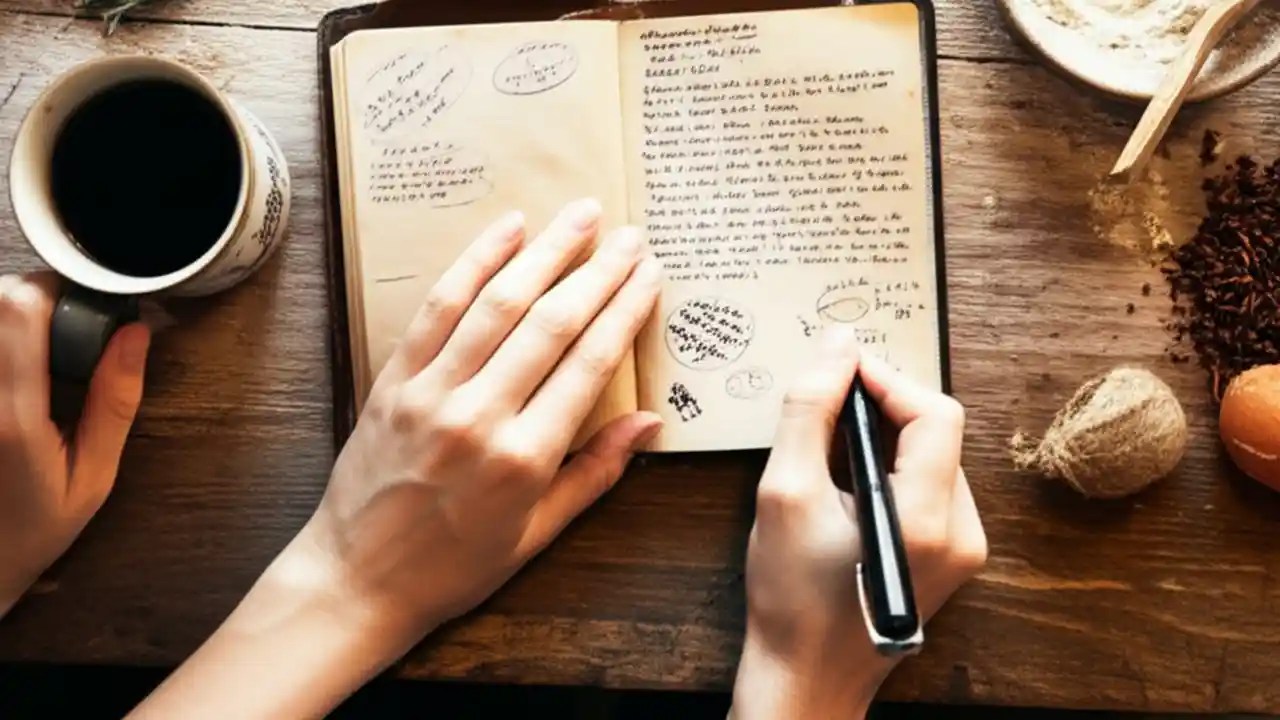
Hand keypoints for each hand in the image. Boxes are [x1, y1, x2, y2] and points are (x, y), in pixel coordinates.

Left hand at [0, 273, 150, 617]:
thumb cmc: (35, 528)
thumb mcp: (94, 476)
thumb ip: (114, 402)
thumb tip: (135, 333)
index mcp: (14, 416)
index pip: (18, 312)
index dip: (54, 288)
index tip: (86, 302)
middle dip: (33, 299)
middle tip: (67, 328)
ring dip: (14, 319)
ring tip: (42, 351)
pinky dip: (4, 343)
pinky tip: (21, 365)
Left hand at [127, 200, 662, 718]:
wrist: (357, 580)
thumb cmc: (453, 567)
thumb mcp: (536, 535)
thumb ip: (595, 472)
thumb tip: (649, 422)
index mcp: (524, 459)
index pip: (588, 365)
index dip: (624, 312)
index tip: (648, 276)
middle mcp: (479, 416)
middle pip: (551, 324)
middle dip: (597, 273)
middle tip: (629, 235)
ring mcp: (431, 393)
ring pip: (498, 304)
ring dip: (544, 253)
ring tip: (579, 216)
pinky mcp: (394, 380)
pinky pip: (439, 308)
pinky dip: (475, 263)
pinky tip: (506, 231)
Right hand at [730, 328, 986, 719]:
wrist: (808, 675)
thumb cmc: (792, 597)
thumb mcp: (784, 492)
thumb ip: (810, 410)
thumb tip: (837, 346)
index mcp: (926, 521)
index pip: (934, 414)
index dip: (888, 378)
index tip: (840, 367)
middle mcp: (962, 533)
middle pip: (939, 430)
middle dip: (886, 402)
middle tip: (831, 396)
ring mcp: (964, 547)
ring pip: (936, 453)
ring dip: (889, 431)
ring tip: (834, 438)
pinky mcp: (954, 554)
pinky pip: (932, 482)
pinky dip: (894, 463)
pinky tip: (853, 476)